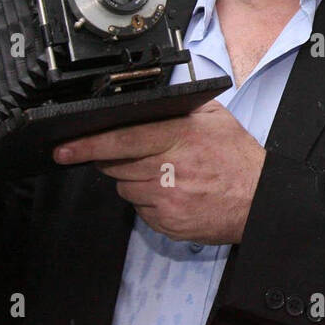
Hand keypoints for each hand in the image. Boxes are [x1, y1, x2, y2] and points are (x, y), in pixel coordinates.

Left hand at [53, 102, 264, 244]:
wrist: (259, 199)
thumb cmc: (237, 157)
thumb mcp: (214, 118)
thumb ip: (179, 105)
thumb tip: (145, 101)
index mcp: (180, 137)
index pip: (122, 139)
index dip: (88, 144)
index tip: (64, 148)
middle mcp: (171, 169)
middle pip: (116, 166)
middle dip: (115, 160)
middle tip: (134, 156)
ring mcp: (168, 199)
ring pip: (125, 188)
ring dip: (135, 180)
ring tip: (165, 173)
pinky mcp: (168, 223)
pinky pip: (140, 210)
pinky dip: (149, 201)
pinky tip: (172, 192)